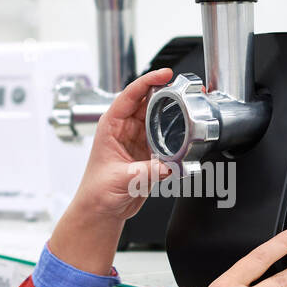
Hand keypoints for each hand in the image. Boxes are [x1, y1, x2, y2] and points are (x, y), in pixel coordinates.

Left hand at [69, 66, 175, 222]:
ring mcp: (138, 140)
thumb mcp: (120, 179)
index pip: (130, 95)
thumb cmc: (97, 192)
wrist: (101, 211)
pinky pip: (166, 139)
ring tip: (188, 110)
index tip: (164, 74)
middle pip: (148, 103)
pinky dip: (176, 136)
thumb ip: (145, 171)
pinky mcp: (149, 154)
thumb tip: (167, 166)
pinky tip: (185, 135)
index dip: (148, 81)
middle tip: (184, 92)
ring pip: (159, 119)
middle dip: (166, 94)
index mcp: (111, 126)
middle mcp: (125, 129)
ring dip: (173, 115)